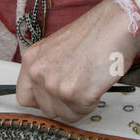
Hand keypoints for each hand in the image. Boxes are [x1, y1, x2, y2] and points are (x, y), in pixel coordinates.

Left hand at [15, 0, 139, 122]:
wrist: (115, 24)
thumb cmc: (93, 33)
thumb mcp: (56, 48)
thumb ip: (47, 71)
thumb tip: (48, 94)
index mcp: (32, 59)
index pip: (24, 98)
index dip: (42, 101)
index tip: (53, 100)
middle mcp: (39, 72)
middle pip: (47, 109)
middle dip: (64, 104)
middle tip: (79, 89)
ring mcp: (57, 85)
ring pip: (65, 115)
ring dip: (79, 105)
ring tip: (88, 84)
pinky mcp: (77, 94)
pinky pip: (83, 112)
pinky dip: (92, 102)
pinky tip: (96, 84)